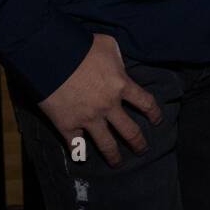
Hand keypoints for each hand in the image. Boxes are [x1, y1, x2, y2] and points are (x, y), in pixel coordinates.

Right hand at [38, 34, 162, 165]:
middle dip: (138, 143)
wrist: (51, 57)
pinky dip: (79, 153)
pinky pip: (76, 145)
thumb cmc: (81, 47)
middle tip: (142, 150)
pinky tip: (82, 158)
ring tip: (118, 163)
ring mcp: (88, 118)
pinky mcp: (67, 125)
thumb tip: (120, 66)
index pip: (146, 103)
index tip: (157, 121)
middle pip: (129, 130)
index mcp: (121, 85)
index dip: (154, 114)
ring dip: (114, 156)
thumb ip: (118, 59)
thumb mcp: (108, 46)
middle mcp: (109, 106)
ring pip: (106, 144)